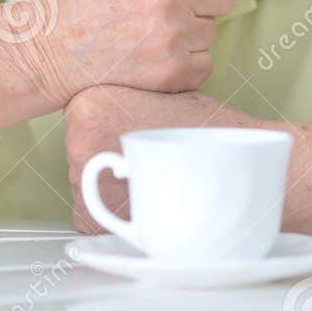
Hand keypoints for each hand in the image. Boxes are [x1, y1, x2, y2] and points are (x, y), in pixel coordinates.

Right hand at [1, 0, 244, 104]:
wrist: (40, 47)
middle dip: (200, 0)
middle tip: (157, 7)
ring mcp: (174, 31)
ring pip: (214, 28)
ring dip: (189, 31)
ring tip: (146, 30)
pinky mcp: (173, 70)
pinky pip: (205, 61)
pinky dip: (183, 61)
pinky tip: (148, 54)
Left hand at [63, 85, 262, 232]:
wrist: (236, 166)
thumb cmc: (204, 129)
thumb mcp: (160, 92)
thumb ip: (126, 98)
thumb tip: (111, 106)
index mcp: (88, 103)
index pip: (80, 121)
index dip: (107, 130)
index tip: (128, 134)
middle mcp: (76, 138)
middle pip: (78, 152)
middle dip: (105, 158)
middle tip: (143, 159)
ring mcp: (80, 177)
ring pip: (83, 185)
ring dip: (108, 188)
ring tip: (150, 180)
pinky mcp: (90, 216)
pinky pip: (88, 218)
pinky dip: (111, 217)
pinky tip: (143, 202)